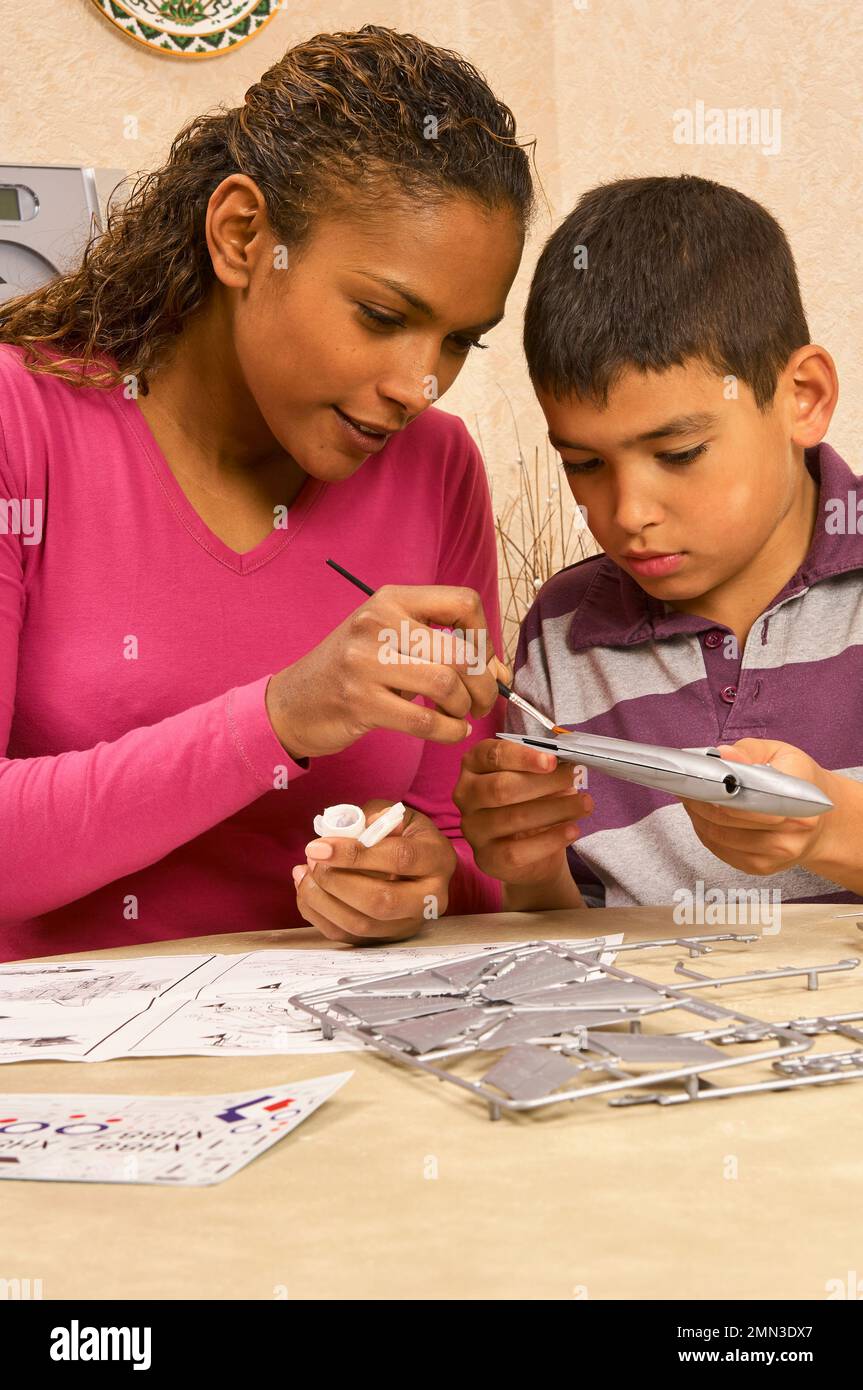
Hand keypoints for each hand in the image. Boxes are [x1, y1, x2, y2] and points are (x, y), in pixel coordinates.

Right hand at [265, 584, 510, 759]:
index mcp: (391, 599)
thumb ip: (444, 649)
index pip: (463, 602)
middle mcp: (378, 622)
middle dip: (483, 684)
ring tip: (460, 715)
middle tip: (480, 702)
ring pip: (446, 683)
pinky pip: (426, 720)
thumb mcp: (394, 643)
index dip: (484, 637)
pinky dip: (450, 731)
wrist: (294, 702)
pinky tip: (450, 732)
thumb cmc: (355, 671)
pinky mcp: (360, 702)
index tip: (481, 663)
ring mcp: (365, 662)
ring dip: (465, 708)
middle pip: (460, 650)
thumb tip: (501, 673)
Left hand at [291, 800, 457, 943]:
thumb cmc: (405, 834)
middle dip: (336, 882)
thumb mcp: (396, 814)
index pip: (399, 859)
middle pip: (381, 901)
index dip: (355, 854)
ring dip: (322, 900)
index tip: (319, 847)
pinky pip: (346, 936)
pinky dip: (318, 914)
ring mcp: (409, 923)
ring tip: (304, 872)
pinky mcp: (387, 938)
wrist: (420, 863)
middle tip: (313, 861)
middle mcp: (431, 898)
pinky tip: (307, 889)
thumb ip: (373, 818)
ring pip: (361, 925)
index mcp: (437, 859)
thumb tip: (345, 830)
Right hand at [453, 737, 593, 884]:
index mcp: (474, 765)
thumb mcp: (537, 778)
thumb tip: (569, 765)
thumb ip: (546, 769)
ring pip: (512, 818)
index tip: (552, 761)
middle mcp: (465, 794)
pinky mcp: (486, 858)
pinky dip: (550, 840)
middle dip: (543, 783)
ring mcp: (472, 828)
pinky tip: (573, 830)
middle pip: (500, 787)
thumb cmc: (531, 801)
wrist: (531, 851)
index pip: (492, 755)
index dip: (522, 756)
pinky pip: (517, 851)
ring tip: (585, 804)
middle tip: (575, 778)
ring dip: (555, 810)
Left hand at [680, 738, 833, 874]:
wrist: (822, 820)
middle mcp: (791, 833)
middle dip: (699, 802)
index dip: (714, 791)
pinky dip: (705, 833)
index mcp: (799, 800)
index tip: (696, 778)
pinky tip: (703, 817)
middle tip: (685, 785)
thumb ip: (748, 752)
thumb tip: (722, 755)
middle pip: (726, 820)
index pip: (746, 801)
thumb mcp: (781, 754)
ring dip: (698, 817)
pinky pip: (721, 851)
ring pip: (719, 837)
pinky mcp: (761, 867)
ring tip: (692, 799)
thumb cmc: (798, 780)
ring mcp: (777, 854)